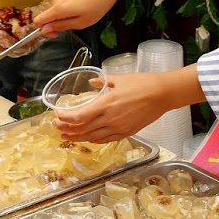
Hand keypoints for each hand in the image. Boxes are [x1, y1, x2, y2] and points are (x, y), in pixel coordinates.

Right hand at [34, 0, 117, 36]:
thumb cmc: (95, 8)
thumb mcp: (80, 23)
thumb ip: (60, 26)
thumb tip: (44, 30)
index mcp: (58, 8)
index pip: (38, 20)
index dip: (43, 30)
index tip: (55, 33)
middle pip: (45, 16)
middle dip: (54, 24)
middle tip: (70, 25)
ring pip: (51, 11)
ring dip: (59, 17)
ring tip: (75, 16)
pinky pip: (56, 4)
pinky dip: (62, 10)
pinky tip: (74, 9)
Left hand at [52, 72, 171, 142]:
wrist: (162, 94)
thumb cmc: (142, 84)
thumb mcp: (119, 79)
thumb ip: (103, 82)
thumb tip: (93, 82)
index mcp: (106, 104)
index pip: (78, 117)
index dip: (64, 119)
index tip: (56, 116)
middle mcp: (109, 119)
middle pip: (82, 129)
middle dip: (66, 129)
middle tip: (56, 127)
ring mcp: (118, 128)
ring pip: (92, 137)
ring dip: (77, 138)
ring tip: (66, 136)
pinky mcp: (126, 133)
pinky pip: (105, 140)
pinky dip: (93, 140)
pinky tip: (87, 138)